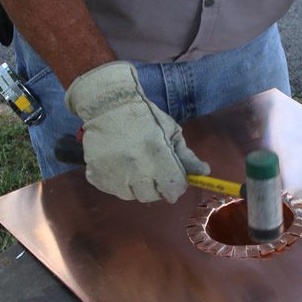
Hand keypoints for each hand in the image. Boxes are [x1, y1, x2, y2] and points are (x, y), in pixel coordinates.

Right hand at [65, 61, 209, 202]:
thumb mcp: (171, 131)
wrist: (108, 105)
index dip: (177, 186)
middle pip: (151, 196)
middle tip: (153, 170)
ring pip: (131, 196)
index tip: (175, 179)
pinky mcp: (97, 177)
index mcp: (157, 156)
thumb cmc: (145, 116)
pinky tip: (118, 165)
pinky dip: (117, 182)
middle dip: (156, 187)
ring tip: (134, 166)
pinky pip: (112, 190)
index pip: (173, 188)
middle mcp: (135, 170)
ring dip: (136, 186)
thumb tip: (204, 173)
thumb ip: (186, 156)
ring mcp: (114, 175)